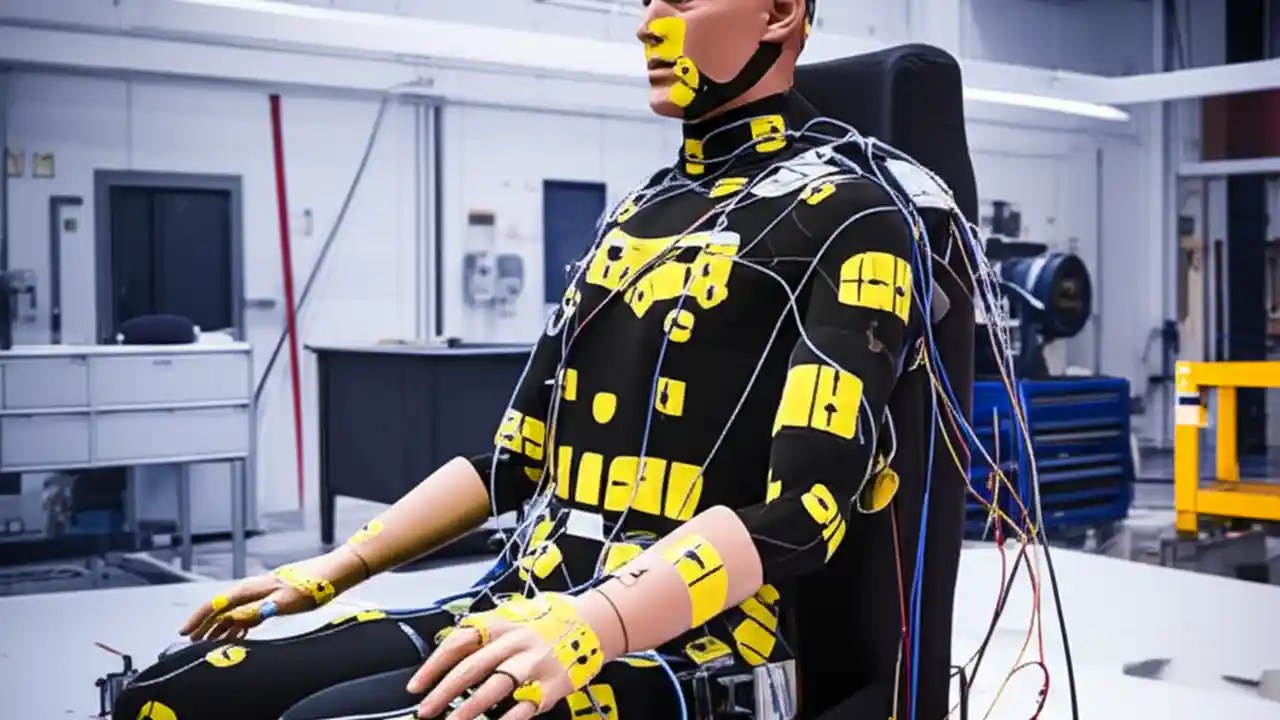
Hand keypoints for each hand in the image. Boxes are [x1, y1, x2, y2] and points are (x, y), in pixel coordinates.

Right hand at [180, 549, 362, 641]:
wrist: (337, 572)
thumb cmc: (315, 585)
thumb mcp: (287, 601)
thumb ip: (261, 610)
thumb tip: (235, 620)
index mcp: (256, 587)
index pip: (221, 602)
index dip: (201, 617)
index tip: (187, 632)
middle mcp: (258, 587)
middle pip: (225, 606)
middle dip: (207, 623)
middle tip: (192, 642)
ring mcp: (267, 591)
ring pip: (237, 609)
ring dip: (222, 625)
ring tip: (210, 642)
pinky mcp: (277, 596)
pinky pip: (252, 611)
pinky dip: (241, 623)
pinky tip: (240, 633)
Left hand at [409, 594, 604, 719]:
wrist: (592, 622)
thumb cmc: (545, 621)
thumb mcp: (510, 616)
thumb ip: (482, 631)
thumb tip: (445, 650)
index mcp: (499, 623)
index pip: (457, 643)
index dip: (433, 666)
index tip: (416, 687)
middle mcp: (514, 642)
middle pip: (471, 668)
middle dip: (443, 693)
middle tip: (425, 710)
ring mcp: (534, 663)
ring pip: (494, 688)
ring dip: (468, 710)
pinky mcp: (552, 684)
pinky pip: (525, 706)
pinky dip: (507, 719)